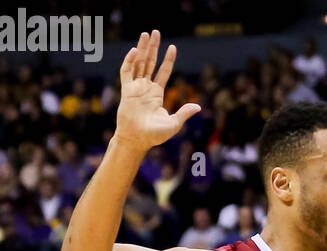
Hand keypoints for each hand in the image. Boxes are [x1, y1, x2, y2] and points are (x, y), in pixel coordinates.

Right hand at [116, 31, 200, 150]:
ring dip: (142, 48)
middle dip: (153, 48)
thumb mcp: (174, 123)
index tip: (173, 47)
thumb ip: (184, 113)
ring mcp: (135, 87)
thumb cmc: (154, 135)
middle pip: (150, 62)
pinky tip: (135, 51)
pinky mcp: (126, 90)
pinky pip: (126, 72)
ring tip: (145, 34)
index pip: (163, 72)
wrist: (137, 140)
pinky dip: (130, 61)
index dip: (168, 60)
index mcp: (157, 94)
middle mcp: (146, 88)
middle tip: (155, 32)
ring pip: (139, 63)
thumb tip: (198, 106)